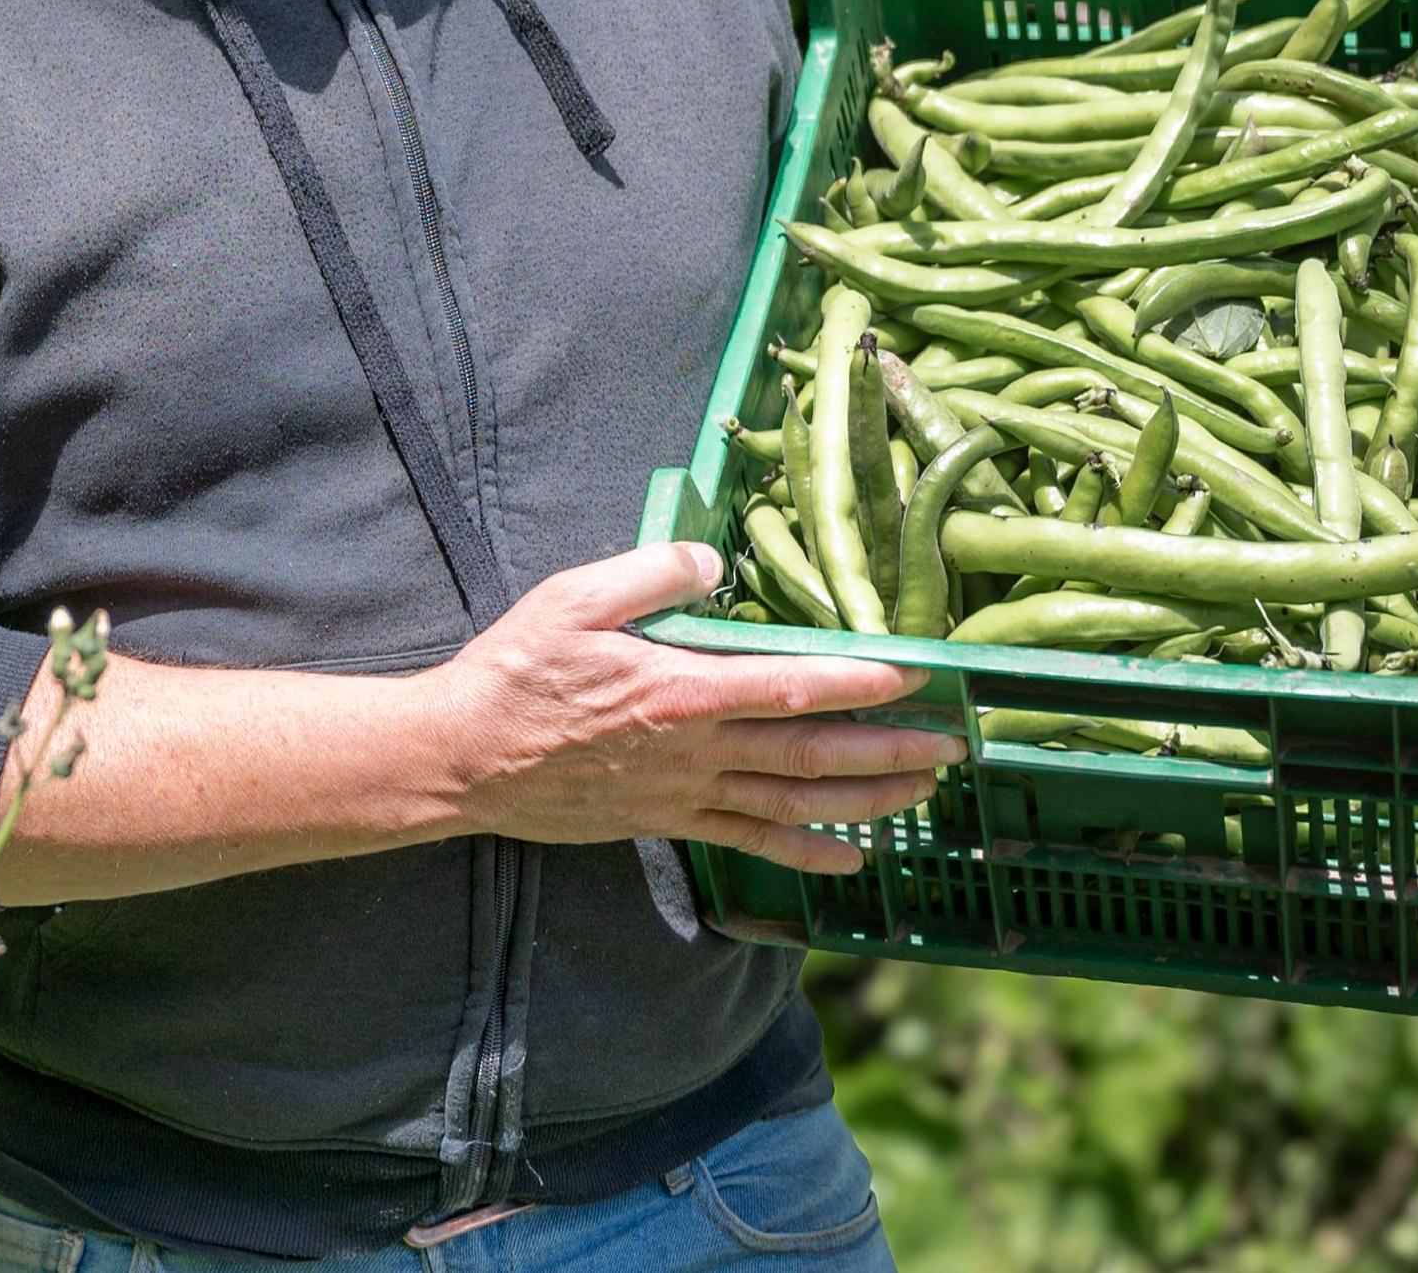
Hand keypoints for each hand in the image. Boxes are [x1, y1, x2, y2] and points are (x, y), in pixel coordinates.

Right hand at [421, 541, 965, 876]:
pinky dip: (807, 852)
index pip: (790, 685)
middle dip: (891, 750)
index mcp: (680, 690)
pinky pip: (752, 842)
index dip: (860, 683)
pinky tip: (851, 859)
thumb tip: (713, 559)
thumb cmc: (515, 672)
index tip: (917, 675)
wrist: (463, 759)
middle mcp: (696, 751)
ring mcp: (686, 794)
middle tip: (954, 745)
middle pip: (814, 753)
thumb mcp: (572, 598)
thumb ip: (650, 574)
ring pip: (797, 803)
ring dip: (869, 800)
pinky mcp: (669, 823)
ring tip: (925, 791)